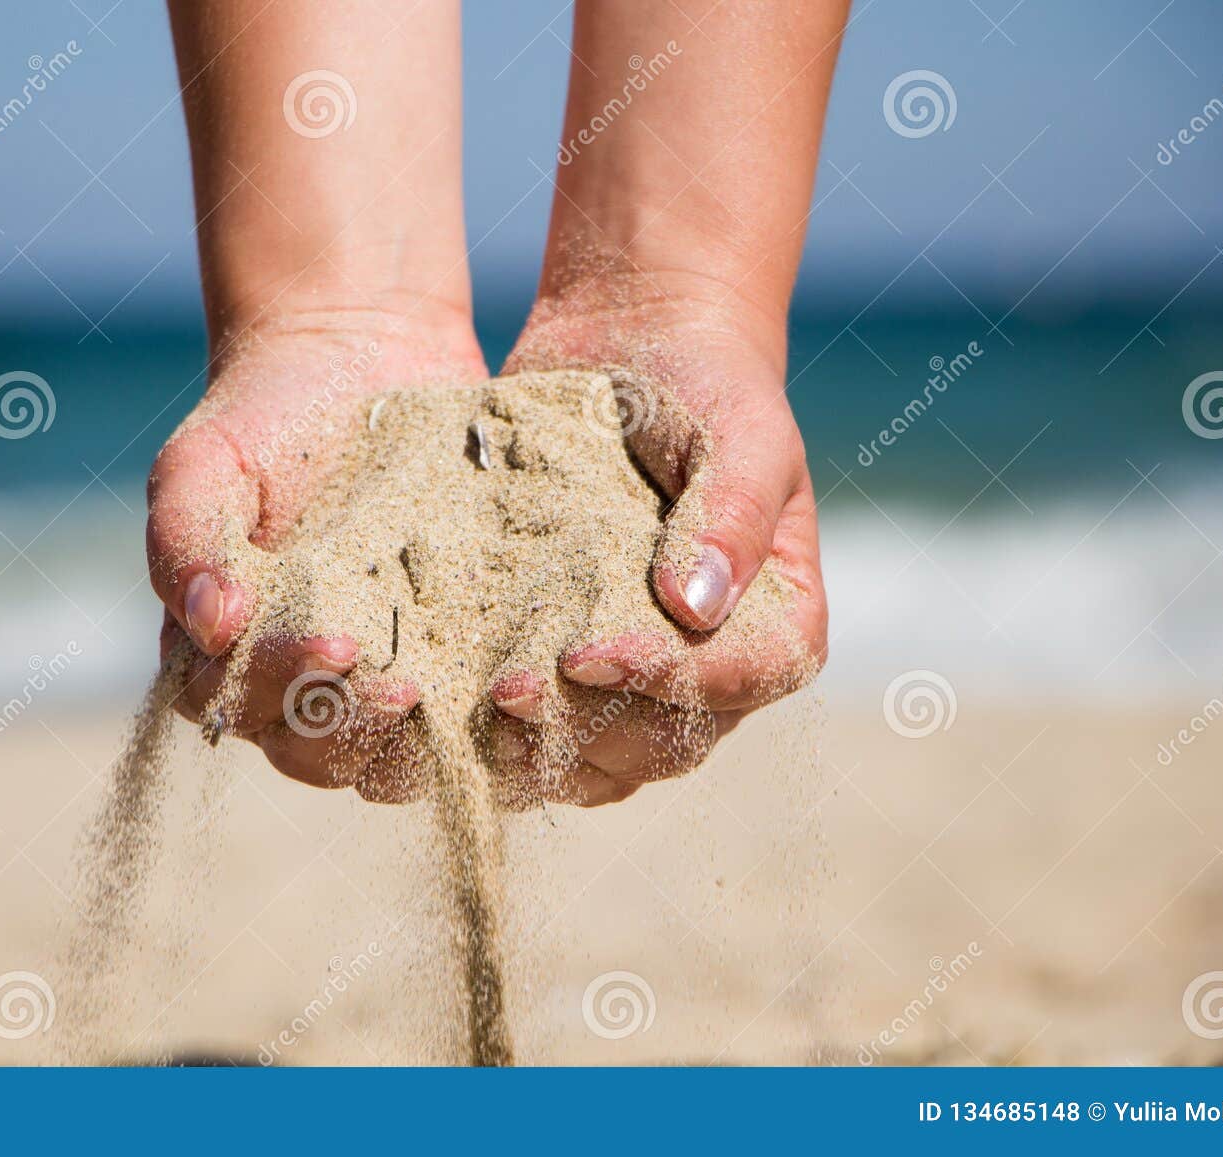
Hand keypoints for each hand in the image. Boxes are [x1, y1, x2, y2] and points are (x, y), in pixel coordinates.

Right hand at [149, 314, 487, 801]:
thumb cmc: (260, 418)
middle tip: (408, 691)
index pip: (244, 705)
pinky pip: (470, 709)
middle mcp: (302, 687)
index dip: (286, 688)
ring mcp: (381, 676)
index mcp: (229, 658)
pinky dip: (497, 715)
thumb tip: (212, 625)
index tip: (337, 646)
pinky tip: (528, 690)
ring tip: (471, 708)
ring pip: (395, 753)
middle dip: (361, 730)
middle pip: (318, 750)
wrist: (354, 358)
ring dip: (429, 745)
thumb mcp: (204, 465)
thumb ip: (188, 542)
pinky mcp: (453, 658)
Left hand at [488, 296, 828, 804]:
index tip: (587, 655)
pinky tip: (445, 711)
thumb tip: (697, 609)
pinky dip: (501, 735)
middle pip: (663, 744)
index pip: (736, 683)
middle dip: (588, 731)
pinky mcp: (568, 667)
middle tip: (510, 694)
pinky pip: (545, 730)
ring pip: (601, 759)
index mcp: (777, 624)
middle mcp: (710, 670)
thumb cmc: (706, 381)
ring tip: (476, 715)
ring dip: (540, 751)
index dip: (665, 683)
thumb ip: (731, 514)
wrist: (634, 344)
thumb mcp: (740, 430)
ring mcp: (635, 677)